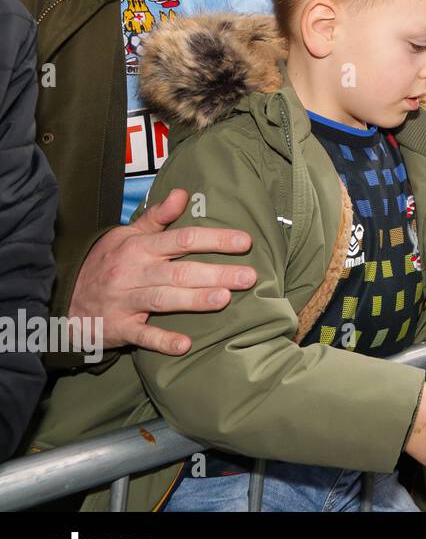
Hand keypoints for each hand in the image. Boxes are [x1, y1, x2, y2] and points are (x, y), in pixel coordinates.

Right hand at [68, 188, 254, 354]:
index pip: (183, 239)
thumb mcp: (127, 235)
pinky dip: (162, 341)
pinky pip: (142, 335)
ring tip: (225, 299)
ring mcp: (126, 301)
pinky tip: (185, 345)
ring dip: (194, 300)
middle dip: (216, 273)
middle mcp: (135, 273)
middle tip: (249, 277)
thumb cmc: (107, 263)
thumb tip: (184, 193)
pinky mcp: (120, 328)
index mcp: (141, 248)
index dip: (215, 240)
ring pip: (164, 299)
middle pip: (180, 271)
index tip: (245, 242)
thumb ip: (158, 217)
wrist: (63, 297)